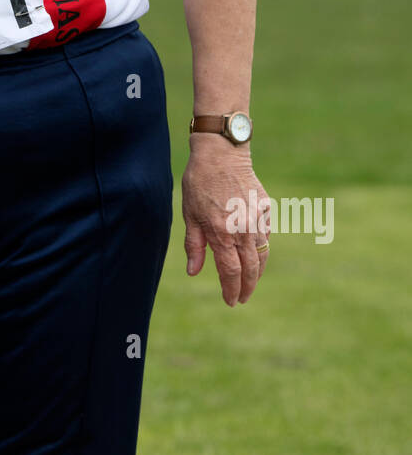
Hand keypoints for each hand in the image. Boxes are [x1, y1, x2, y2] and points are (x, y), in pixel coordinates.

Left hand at [182, 136, 270, 305]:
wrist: (222, 153)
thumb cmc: (199, 182)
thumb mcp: (189, 214)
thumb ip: (193, 245)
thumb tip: (193, 272)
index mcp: (222, 233)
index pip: (231, 272)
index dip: (231, 290)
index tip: (230, 301)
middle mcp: (244, 230)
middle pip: (251, 269)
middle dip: (247, 288)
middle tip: (242, 299)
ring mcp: (258, 219)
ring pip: (263, 254)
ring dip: (258, 272)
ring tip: (250, 282)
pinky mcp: (266, 208)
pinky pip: (266, 235)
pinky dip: (262, 248)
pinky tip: (255, 254)